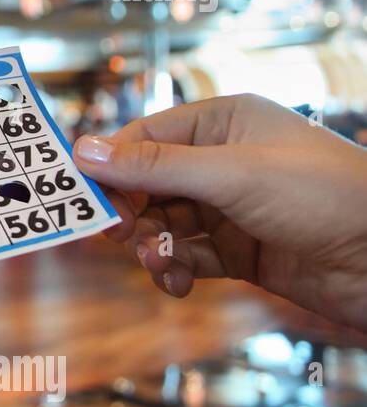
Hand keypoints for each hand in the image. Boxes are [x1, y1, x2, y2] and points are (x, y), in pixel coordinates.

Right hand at [73, 94, 366, 325]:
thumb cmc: (325, 196)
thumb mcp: (232, 175)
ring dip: (152, 247)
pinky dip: (175, 269)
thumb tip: (83, 150)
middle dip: (131, 213)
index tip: (81, 197)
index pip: (145, 137)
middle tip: (116, 237)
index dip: (110, 167)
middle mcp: (224, 161)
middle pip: (148, 184)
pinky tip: (178, 283)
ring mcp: (232, 207)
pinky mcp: (241, 250)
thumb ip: (155, 166)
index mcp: (224, 123)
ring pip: (164, 224)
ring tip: (161, 266)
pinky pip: (187, 256)